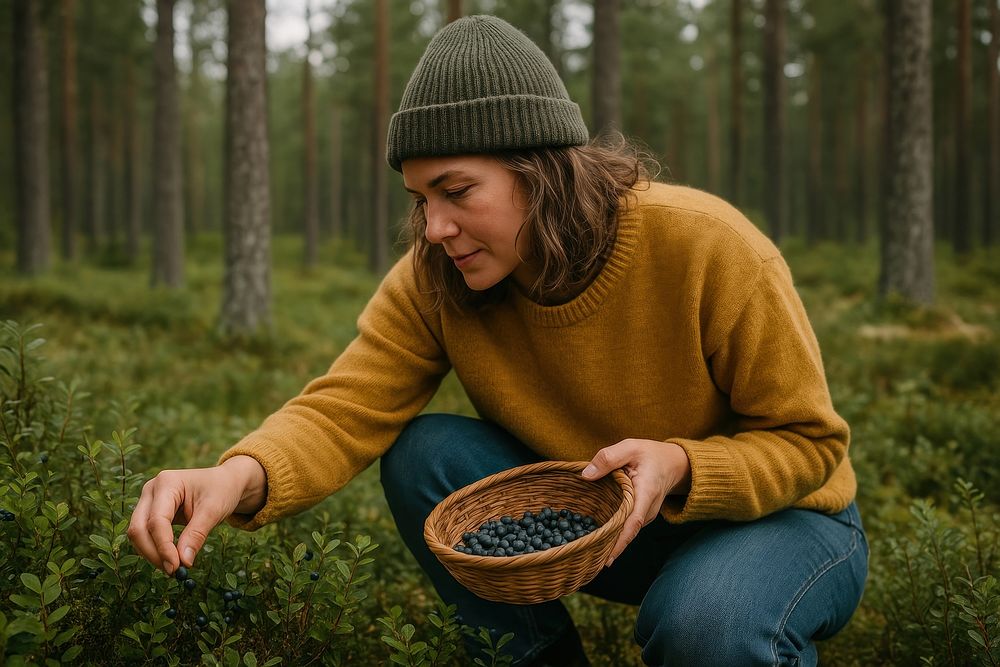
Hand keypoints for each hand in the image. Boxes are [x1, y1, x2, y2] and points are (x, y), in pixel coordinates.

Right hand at [127, 455, 266, 574]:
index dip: (163, 547)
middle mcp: (151, 490)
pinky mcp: (150, 512)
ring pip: (138, 534)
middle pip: (139, 528)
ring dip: (152, 554)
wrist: (224, 482)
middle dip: (153, 553)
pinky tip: (170, 559)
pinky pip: (145, 535)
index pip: (157, 521)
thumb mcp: (214, 511)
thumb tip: (184, 562)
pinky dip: (155, 549)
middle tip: (173, 571)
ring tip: (174, 567)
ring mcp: (148, 500)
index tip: (176, 567)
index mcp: (166, 483)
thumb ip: (197, 535)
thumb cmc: (221, 491)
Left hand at [581, 439, 690, 566]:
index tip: (607, 558)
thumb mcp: (630, 447)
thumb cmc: (651, 454)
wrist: (674, 464)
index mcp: (646, 492)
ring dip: (608, 537)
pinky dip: (612, 529)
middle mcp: (648, 510)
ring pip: (625, 530)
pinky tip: (595, 533)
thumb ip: (608, 458)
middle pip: (626, 532)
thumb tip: (586, 475)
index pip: (633, 522)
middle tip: (585, 555)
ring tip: (586, 547)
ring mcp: (645, 515)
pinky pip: (625, 525)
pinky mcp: (640, 516)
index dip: (620, 541)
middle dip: (608, 544)